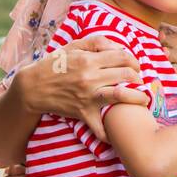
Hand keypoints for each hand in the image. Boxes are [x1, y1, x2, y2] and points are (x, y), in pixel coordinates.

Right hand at [17, 36, 148, 140]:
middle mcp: (90, 77)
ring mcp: (88, 96)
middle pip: (127, 75)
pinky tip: (117, 133)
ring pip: (121, 96)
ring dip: (138, 98)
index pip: (123, 56)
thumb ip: (97, 42)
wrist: (33, 87)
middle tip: (139, 82)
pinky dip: (110, 133)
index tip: (135, 66)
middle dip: (139, 78)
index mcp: (89, 60)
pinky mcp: (83, 113)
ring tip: (143, 100)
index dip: (135, 61)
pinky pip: (100, 127)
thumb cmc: (54, 65)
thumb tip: (118, 46)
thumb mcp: (73, 46)